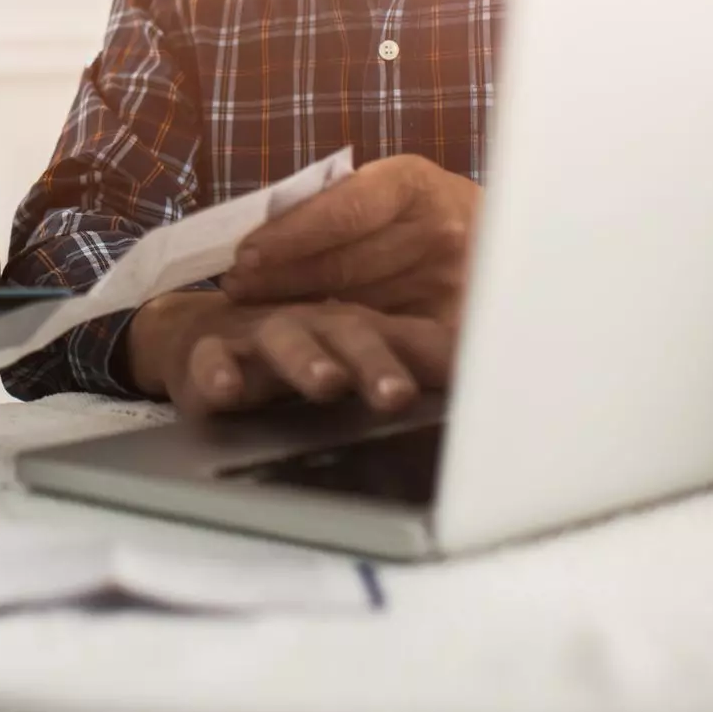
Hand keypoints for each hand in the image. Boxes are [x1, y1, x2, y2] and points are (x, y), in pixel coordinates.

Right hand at [126, 291, 453, 416]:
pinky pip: (211, 358)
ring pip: (285, 337)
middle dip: (373, 361)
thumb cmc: (306, 343)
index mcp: (359, 319)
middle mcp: (314, 317)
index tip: (463, 376)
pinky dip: (218, 372)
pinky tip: (227, 390)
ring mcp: (261, 329)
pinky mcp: (210, 348)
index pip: (400, 326)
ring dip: (305, 360)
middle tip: (396, 394)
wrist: (210, 334)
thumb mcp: (368, 348)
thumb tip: (502, 385)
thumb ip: (426, 358)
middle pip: (348, 329)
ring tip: (325, 383)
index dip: (427, 350)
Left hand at [223, 155, 479, 327]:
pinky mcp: (462, 326)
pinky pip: (395, 339)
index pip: (341, 210)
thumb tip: (256, 231)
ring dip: (307, 313)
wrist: (518, 237)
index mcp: (414, 182)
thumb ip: (336, 204)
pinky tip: (318, 346)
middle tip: (235, 289)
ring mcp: (456, 280)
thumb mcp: (390, 190)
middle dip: (281, 277)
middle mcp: (440, 228)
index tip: (242, 256)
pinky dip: (351, 341)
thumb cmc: (424, 212)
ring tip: (262, 317)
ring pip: (364, 305)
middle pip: (346, 262)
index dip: (288, 236)